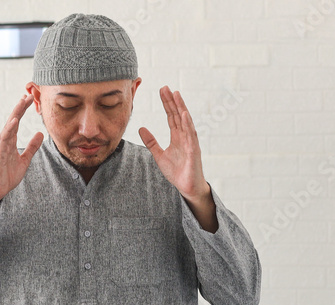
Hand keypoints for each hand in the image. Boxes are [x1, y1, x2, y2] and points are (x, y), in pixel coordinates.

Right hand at [0, 94, 43, 233]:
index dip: (22, 110)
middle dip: (19, 108)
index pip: (17, 122)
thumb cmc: (7, 175)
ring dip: (14, 115)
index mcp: (10, 142)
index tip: (29, 98)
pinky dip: (8, 130)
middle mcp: (4, 142)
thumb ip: (32, 147)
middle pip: (12, 121)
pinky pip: (3, 141)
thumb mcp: (25, 160)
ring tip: (20, 103)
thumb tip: (40, 134)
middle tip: (27, 95)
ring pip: (7, 128)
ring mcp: (0, 148)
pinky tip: (13, 121)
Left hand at [138, 86, 216, 231]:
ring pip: (185, 121)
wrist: (187, 187)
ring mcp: (190, 142)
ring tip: (176, 94)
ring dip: (181, 107)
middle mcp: (185, 136)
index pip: (171, 116)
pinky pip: (191, 136)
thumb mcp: (159, 155)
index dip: (166, 104)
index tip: (161, 91)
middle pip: (177, 115)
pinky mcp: (193, 151)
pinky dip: (187, 124)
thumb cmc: (176, 171)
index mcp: (177, 137)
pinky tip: (184, 114)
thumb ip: (151, 142)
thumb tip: (141, 128)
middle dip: (172, 101)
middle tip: (165, 87)